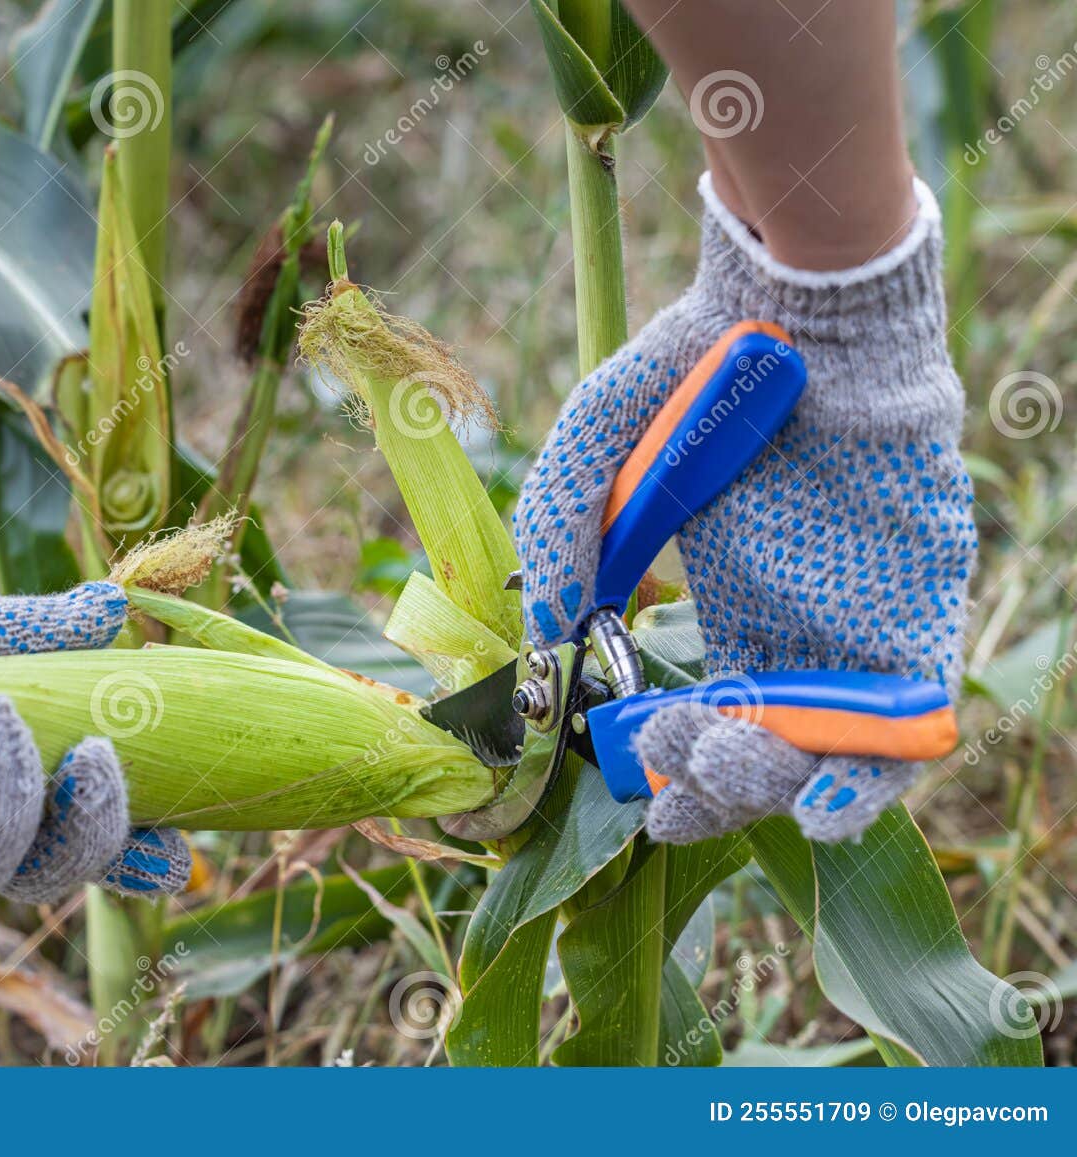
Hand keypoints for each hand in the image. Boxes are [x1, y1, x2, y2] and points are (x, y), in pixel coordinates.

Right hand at [515, 177, 973, 842]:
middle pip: (766, 751)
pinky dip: (871, 777)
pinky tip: (822, 802)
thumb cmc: (694, 374)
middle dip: (714, 789)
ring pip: (833, 754)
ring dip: (776, 790)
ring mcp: (858, 623)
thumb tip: (544, 637)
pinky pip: (911, 720)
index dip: (670, 762)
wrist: (799, 306)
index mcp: (728, 603)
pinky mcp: (917, 610)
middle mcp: (796, 626)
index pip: (708, 716)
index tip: (629, 775)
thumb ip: (561, 541)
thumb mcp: (595, 458)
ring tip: (715, 776)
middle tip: (667, 783)